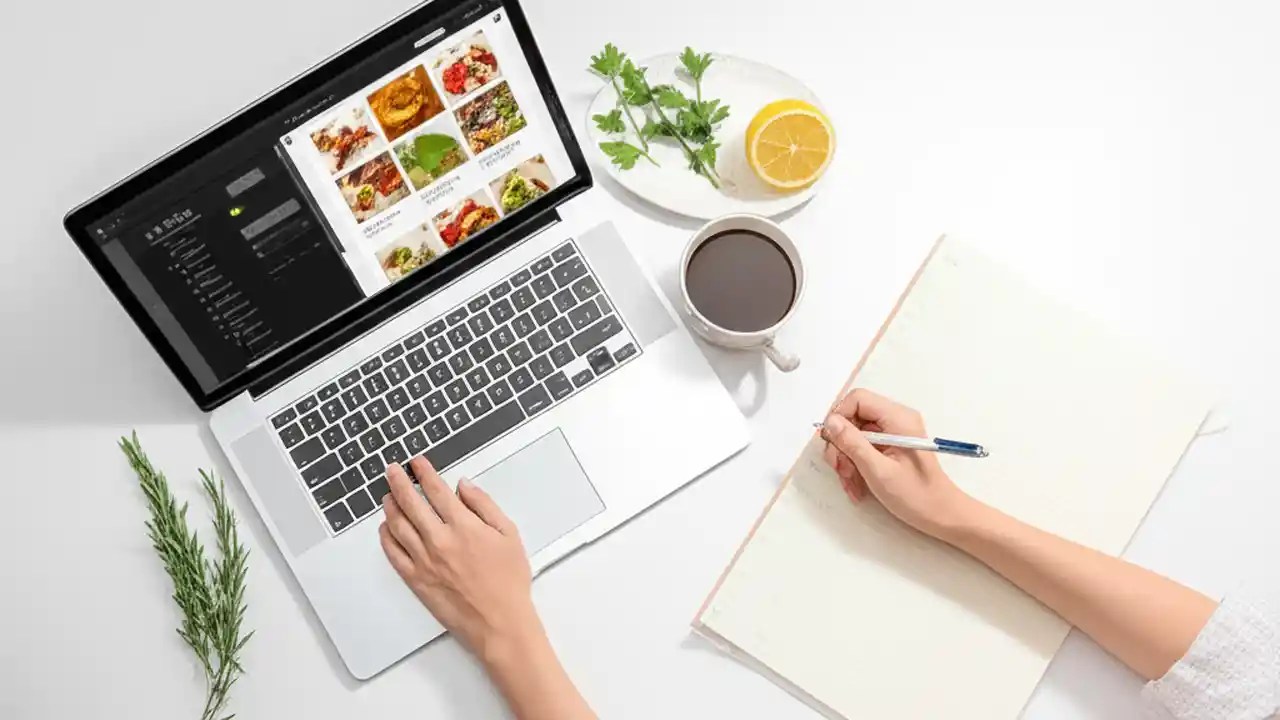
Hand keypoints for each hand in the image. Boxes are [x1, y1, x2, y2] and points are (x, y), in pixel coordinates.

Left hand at [378, 457, 541, 664]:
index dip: (424, 472)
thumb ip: (484, 505)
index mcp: (463, 526)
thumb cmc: (509, 581)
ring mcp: (423, 561)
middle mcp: (439, 540)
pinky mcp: (415, 580)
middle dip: (398, 482)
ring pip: (397, 525)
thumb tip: (464, 486)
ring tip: (387, 494)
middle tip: (391, 470)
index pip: (436, 490)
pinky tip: (386, 528)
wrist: (499, 622)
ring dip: (390, 506)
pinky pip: (393, 553)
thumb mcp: (509, 534)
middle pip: (410, 503)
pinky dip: (386, 537)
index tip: (417, 462)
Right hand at [821, 389, 971, 537]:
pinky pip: (862, 447)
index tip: (832, 443)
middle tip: (840, 470)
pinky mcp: (890, 446)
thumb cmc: (914, 495)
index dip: (839, 418)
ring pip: (854, 435)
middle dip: (841, 445)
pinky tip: (856, 486)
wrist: (940, 515)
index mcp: (898, 418)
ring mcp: (892, 433)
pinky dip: (855, 465)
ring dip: (846, 459)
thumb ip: (852, 443)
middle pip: (853, 417)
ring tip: (850, 483)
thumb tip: (830, 422)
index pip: (857, 399)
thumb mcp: (878, 470)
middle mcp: (895, 419)